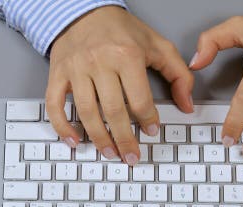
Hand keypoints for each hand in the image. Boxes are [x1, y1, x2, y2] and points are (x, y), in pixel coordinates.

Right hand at [47, 6, 193, 165]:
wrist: (83, 11)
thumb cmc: (119, 30)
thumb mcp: (156, 45)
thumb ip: (177, 74)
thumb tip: (186, 104)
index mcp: (125, 55)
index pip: (139, 98)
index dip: (147, 120)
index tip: (151, 132)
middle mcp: (99, 63)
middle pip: (113, 111)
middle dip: (124, 139)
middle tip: (131, 156)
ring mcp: (76, 70)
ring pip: (87, 112)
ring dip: (98, 138)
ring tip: (109, 152)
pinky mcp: (57, 75)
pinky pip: (55, 105)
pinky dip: (62, 126)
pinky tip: (73, 140)